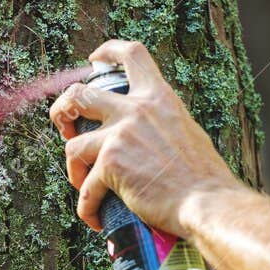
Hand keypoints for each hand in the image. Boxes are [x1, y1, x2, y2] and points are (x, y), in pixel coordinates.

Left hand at [48, 40, 241, 233]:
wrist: (207, 203)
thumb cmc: (205, 178)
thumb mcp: (188, 133)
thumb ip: (164, 124)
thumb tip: (152, 133)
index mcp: (159, 97)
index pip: (132, 54)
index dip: (107, 51)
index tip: (94, 59)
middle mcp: (136, 110)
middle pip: (78, 94)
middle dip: (62, 111)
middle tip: (66, 130)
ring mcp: (120, 136)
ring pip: (72, 146)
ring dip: (74, 170)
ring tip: (84, 185)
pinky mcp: (110, 166)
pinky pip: (85, 188)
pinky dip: (86, 207)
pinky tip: (93, 218)